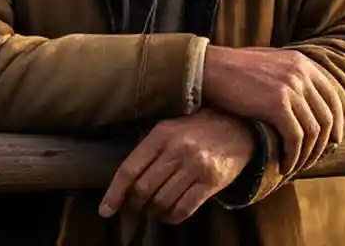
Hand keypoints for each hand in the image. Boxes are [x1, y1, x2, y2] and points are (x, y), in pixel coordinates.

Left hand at [99, 108, 254, 224]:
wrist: (239, 128)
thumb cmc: (197, 129)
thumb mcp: (170, 127)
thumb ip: (148, 147)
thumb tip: (123, 184)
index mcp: (162, 133)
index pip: (130, 169)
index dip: (114, 193)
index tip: (106, 210)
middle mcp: (179, 148)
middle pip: (144, 189)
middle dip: (133, 206)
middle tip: (132, 211)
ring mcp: (197, 165)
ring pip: (162, 202)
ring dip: (153, 212)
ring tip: (153, 210)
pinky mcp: (212, 181)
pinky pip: (183, 209)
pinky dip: (171, 217)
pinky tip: (169, 213)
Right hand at [202, 46, 344, 175]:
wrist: (209, 68)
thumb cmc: (235, 71)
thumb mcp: (270, 64)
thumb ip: (290, 77)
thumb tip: (306, 99)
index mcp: (303, 63)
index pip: (332, 98)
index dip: (336, 123)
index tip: (332, 142)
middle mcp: (302, 73)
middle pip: (326, 117)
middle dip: (323, 144)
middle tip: (313, 160)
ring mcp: (291, 88)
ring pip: (313, 131)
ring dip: (306, 154)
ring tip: (295, 166)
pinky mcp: (277, 104)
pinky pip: (295, 137)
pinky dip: (293, 155)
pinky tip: (285, 164)